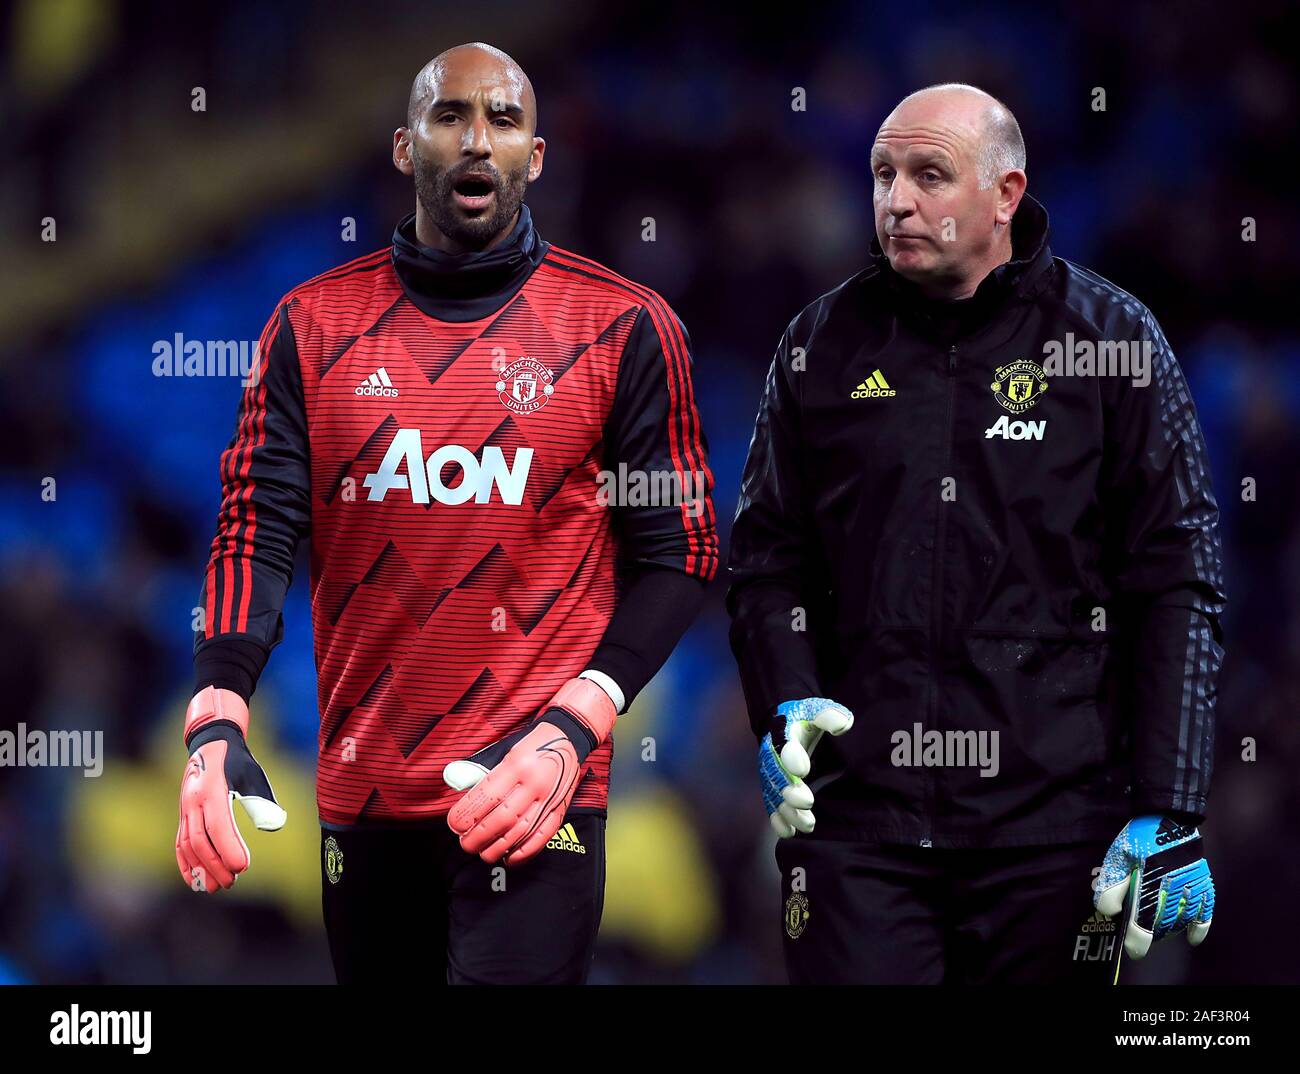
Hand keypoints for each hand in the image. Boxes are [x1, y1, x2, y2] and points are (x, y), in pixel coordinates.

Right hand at [175, 686, 285, 892]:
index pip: (218, 826)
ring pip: (188, 846)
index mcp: (212, 791)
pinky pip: (180, 843)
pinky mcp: (182, 816)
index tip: (243, 867)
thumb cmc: (236, 761)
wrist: (210, 744)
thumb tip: (275, 825)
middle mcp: (193, 802)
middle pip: (200, 841)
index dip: (229, 849)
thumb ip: (261, 801)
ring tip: (216, 887)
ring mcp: (184, 810)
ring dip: (201, 869)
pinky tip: (195, 880)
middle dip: (215, 865)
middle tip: (232, 882)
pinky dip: (186, 863)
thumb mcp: (252, 775)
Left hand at [443, 677, 616, 865]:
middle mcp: (534, 783)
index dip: (467, 815)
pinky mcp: (560, 809)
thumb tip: (458, 786)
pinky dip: (524, 852)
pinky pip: (542, 836)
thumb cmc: (531, 743)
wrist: (568, 737)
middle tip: (465, 844)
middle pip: (502, 819)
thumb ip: (481, 769)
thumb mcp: (504, 749)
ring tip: (483, 853)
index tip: (454, 824)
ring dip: (498, 848)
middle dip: (478, 837)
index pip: (487, 796)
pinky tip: (509, 857)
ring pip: (520, 833)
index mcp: (517, 764)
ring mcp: (549, 798)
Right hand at [758, 697, 853, 837]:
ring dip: (788, 812)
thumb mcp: (816, 709)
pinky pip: (771, 806)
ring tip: (807, 824)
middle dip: (790, 790)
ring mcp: (770, 774)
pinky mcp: (772, 789)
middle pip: (777, 776)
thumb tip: (843, 725)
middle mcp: (772, 755)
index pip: (784, 745)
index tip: (803, 769)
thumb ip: (829, 715)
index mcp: (783, 732)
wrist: (784, 723)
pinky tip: (789, 832)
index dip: (791, 758)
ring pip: (775, 796)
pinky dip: (778, 820)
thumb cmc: (804, 718)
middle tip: (807, 801)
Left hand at [1094, 814, 1213, 958]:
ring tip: (1156, 929)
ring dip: (1167, 931)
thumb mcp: (1117, 857)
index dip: (1136, 943)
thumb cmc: (1139, 837)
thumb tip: (1108, 912)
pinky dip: (1199, 928)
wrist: (1169, 817)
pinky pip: (1205, 913)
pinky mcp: (1203, 885)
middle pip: (1161, 927)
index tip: (1132, 950)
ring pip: (1180, 923)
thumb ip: (1111, 885)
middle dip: (1149, 936)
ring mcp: (1191, 889)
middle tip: (1139, 933)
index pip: (1142, 926)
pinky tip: (1192, 939)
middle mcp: (1172, 891)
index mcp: (1148, 884)